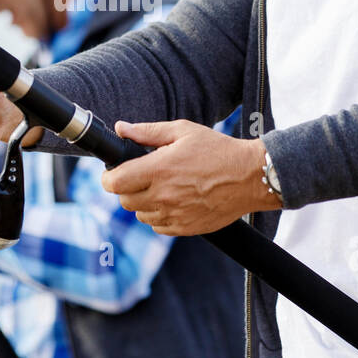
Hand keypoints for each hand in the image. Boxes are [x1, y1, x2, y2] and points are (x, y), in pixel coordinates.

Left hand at [99, 120, 279, 235]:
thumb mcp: (183, 131)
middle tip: (141, 177)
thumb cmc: (217, 150)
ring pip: (140, 215)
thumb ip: (148, 132)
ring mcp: (174, 215)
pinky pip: (158, 227)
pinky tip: (174, 201)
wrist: (250, 177)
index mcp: (159, 169)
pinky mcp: (185, 228)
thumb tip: (121, 128)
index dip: (108, 177)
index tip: (113, 173)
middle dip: (127, 188)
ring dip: (144, 203)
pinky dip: (160, 216)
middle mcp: (163, 195)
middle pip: (124, 201)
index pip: (114, 183)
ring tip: (161, 188)